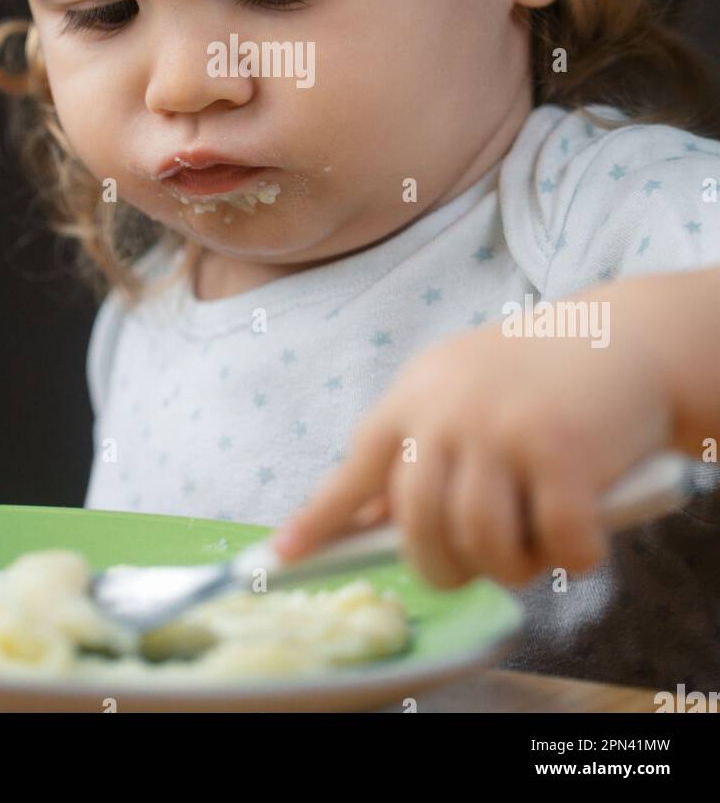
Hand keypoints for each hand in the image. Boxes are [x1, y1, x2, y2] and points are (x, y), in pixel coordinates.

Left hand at [271, 277, 674, 588]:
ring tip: (531, 552)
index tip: (280, 557)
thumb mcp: (458, 390)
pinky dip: (570, 557)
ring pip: (480, 543)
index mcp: (415, 396)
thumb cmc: (536, 373)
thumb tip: (370, 518)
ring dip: (509, 567)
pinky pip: (554, 543)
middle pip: (417, 525)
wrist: (621, 333)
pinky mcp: (561, 452)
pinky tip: (581, 540)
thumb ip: (418, 446)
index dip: (320, 520)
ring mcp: (503, 430)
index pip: (355, 468)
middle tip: (470, 567)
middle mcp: (448, 412)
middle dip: (440, 566)